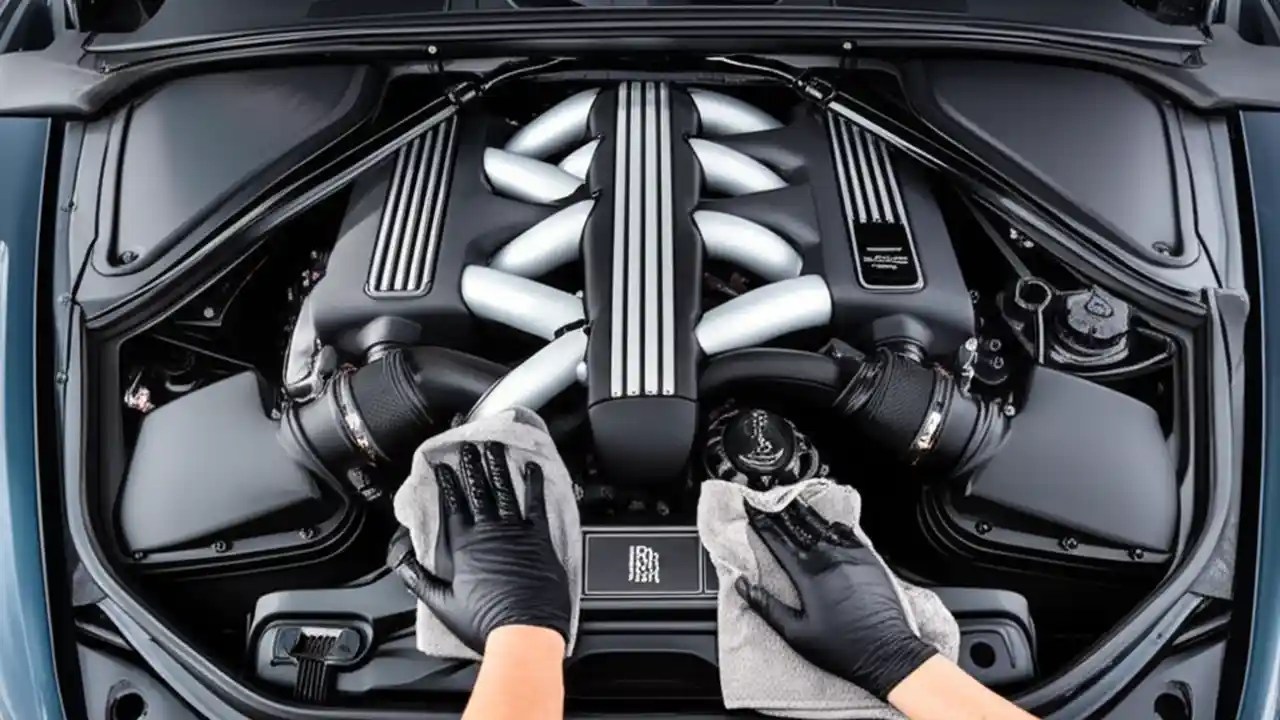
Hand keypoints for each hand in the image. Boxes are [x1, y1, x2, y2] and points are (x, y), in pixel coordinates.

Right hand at [387, 441, 571, 652]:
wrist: (524, 632)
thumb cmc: (485, 622)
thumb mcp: (442, 604)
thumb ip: (420, 580)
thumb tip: (402, 561)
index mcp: (463, 547)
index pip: (452, 505)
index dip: (447, 483)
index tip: (443, 465)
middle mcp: (488, 532)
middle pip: (477, 490)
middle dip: (471, 465)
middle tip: (468, 445)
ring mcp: (515, 532)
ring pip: (504, 490)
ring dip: (498, 465)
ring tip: (494, 446)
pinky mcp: (539, 538)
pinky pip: (536, 504)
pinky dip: (534, 484)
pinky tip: (532, 467)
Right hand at [735, 500, 936, 698]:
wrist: (887, 651)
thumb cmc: (842, 647)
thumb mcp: (796, 634)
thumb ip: (767, 606)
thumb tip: (743, 584)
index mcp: (808, 574)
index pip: (778, 541)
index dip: (762, 523)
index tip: (752, 510)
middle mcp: (829, 557)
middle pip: (798, 527)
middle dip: (779, 512)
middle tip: (767, 499)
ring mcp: (851, 555)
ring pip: (822, 526)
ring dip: (803, 513)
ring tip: (790, 501)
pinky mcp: (869, 558)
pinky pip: (846, 533)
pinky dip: (831, 524)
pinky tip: (825, 521)